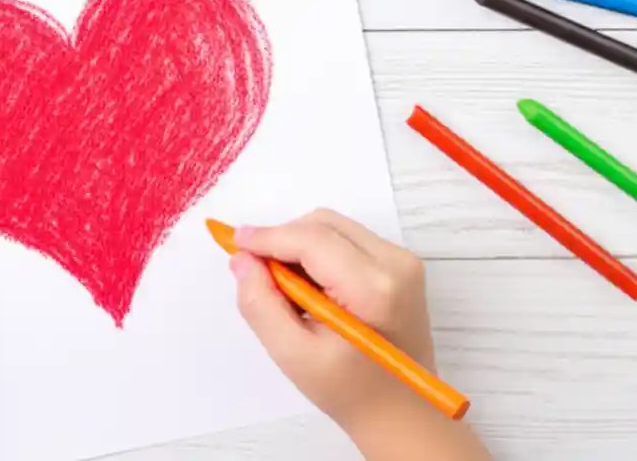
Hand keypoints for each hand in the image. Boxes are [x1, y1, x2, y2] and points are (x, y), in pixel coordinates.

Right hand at [229, 210, 488, 459]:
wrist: (403, 412)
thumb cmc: (350, 391)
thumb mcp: (294, 355)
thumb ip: (261, 304)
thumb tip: (241, 260)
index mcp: (374, 289)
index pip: (311, 239)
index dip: (268, 236)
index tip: (233, 241)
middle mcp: (396, 264)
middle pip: (323, 225)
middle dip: (284, 241)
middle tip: (260, 276)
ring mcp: (403, 262)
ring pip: (333, 228)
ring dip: (300, 247)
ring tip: (288, 291)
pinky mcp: (401, 265)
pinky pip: (347, 240)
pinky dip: (320, 255)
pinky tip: (313, 291)